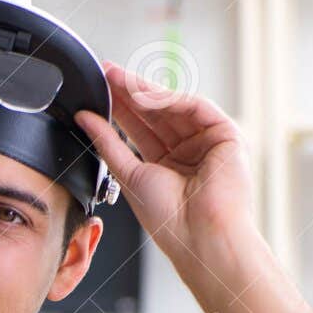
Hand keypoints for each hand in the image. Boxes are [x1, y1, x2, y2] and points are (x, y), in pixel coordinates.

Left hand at [74, 61, 257, 268]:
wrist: (200, 238)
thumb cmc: (170, 220)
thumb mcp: (130, 176)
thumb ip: (108, 143)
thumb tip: (85, 118)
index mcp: (167, 166)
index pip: (140, 130)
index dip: (119, 110)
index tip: (97, 92)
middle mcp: (189, 152)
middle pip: (155, 114)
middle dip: (129, 93)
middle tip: (105, 74)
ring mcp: (208, 142)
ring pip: (173, 107)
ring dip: (145, 91)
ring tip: (118, 78)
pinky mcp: (227, 135)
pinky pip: (196, 108)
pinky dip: (170, 99)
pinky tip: (145, 93)